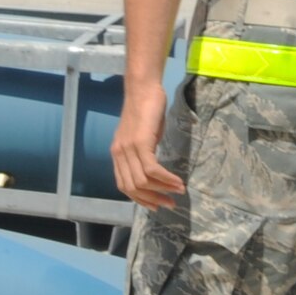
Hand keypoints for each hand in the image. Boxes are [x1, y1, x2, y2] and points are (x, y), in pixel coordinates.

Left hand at [111, 80, 184, 209]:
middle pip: (132, 188)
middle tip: (170, 203)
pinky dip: (165, 179)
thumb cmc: (146, 112)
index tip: (156, 205)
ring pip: (142, 181)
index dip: (140, 199)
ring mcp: (128, 148)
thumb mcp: (141, 137)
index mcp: (117, 154)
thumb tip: (154, 174)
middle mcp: (119, 153)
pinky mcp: (140, 142)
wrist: (143, 89)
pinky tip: (177, 181)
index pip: (123, 185)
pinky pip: (151, 169)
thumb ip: (142, 155)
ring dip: (162, 190)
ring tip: (178, 191)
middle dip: (152, 199)